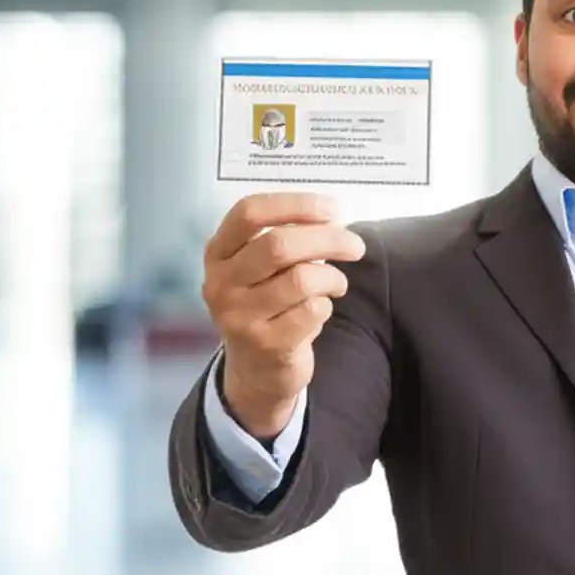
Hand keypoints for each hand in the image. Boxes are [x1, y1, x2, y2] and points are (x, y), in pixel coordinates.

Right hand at [201, 193, 366, 438]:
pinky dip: (326, 305)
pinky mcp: (265, 344)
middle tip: (355, 246)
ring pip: (302, 279)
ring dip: (332, 277)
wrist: (255, 369)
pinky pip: (312, 311)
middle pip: (280, 245)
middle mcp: (220, 283)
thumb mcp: (260, 268)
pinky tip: (320, 309)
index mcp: (218, 252)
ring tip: (336, 283)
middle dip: (328, 239)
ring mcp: (238, 316)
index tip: (332, 208)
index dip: (295, 205)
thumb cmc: (266, 303)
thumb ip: (287, 239)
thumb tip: (331, 218)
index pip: (249, 213)